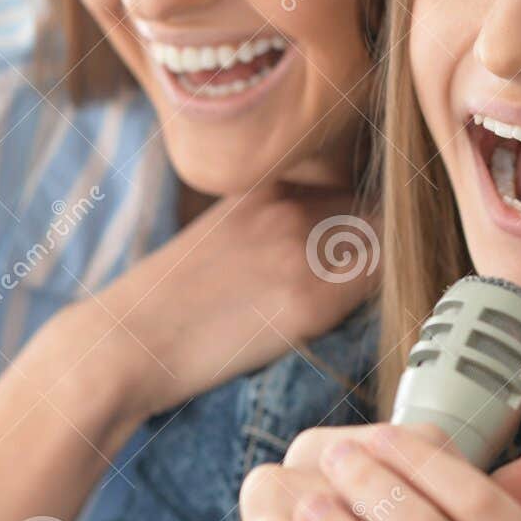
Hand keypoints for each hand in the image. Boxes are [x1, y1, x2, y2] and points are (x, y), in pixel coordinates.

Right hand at [0, 186, 375, 520]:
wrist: (122, 345)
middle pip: (384, 205)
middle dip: (396, 235)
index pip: (361, 176)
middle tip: (399, 267)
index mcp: (269, 183)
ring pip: (390, 244)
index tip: (392, 231)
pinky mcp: (310, 299)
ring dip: (397, 267)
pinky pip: (381, 287)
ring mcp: (303, 248)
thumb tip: (339, 233)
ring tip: (388, 296)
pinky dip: (390, 297)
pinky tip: (375, 320)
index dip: (383, 206)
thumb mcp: (226, 232)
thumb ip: (280, 219)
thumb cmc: (171, 302)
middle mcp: (292, 204)